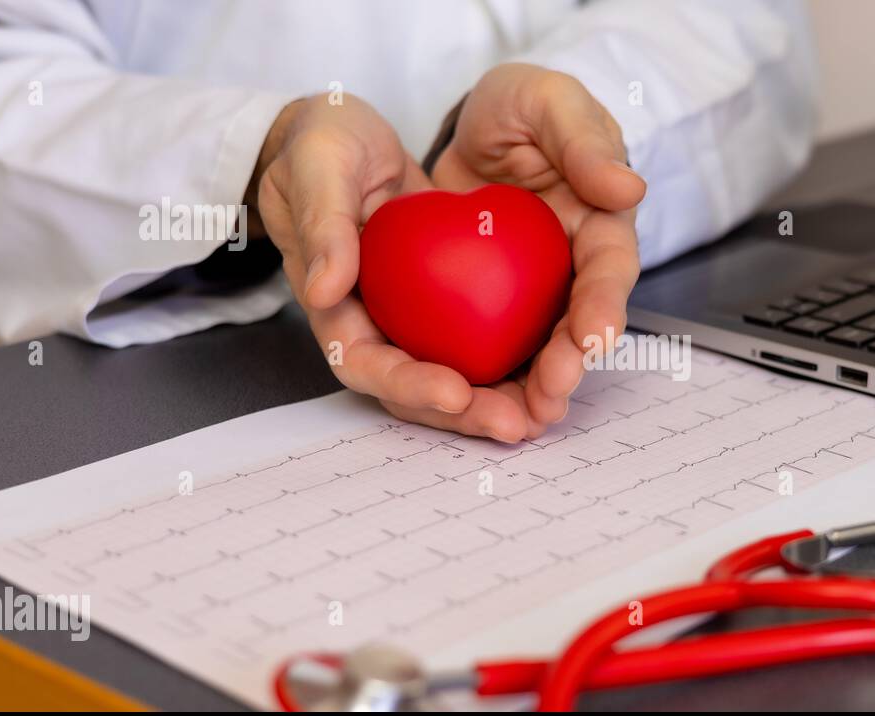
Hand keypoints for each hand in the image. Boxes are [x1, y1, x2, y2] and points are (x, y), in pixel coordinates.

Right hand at [253, 93, 534, 441]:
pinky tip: (555, 368)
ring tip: (542, 414)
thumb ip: (323, 223)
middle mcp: (372, 323)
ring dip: (495, 401)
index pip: (363, 361)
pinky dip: (513, 362)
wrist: (343, 133)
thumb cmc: (321, 145)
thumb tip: (327, 291)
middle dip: (465, 414)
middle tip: (515, 423)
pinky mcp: (446, 304)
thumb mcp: (319, 165)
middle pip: (416, 388)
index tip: (455, 392)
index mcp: (333, 302)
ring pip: (453, 377)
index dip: (407, 383)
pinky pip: (479, 343)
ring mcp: (412, 319)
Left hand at [431, 63, 646, 429]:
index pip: (610, 268)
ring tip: (519, 420)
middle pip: (578, 326)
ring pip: (539, 349)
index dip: (605, 306)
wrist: (468, 129)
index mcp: (601, 221)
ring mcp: (534, 293)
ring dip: (531, 389)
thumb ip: (584, 139)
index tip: (596, 338)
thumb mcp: (548, 100)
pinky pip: (490, 346)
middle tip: (550, 397)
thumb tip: (627, 189)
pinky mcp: (492, 307)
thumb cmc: (520, 109)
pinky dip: (484, 378)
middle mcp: (574, 267)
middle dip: (568, 366)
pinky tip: (469, 405)